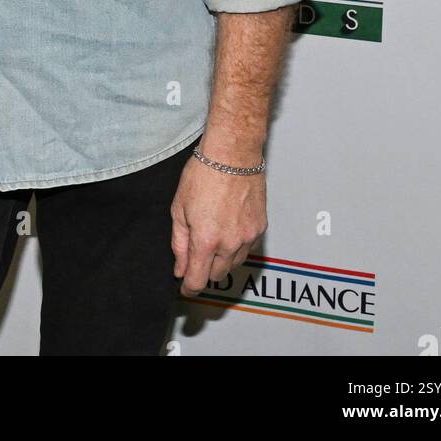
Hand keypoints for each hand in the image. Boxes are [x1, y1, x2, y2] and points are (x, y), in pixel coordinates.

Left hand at [170, 150, 266, 296]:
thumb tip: (179, 267)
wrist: (233, 153)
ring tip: (212, 235)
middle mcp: (229, 243)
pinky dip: (236, 246)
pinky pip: (247, 248)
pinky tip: (228, 227)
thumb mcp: (179, 207)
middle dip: (204, 271)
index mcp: (206, 240)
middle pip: (216, 275)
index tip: (185, 287)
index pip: (198, 280)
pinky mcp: (260, 228)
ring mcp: (248, 237)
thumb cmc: (204, 173)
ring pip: (233, 264)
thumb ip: (180, 243)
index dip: (189, 287)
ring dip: (221, 260)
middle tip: (195, 255)